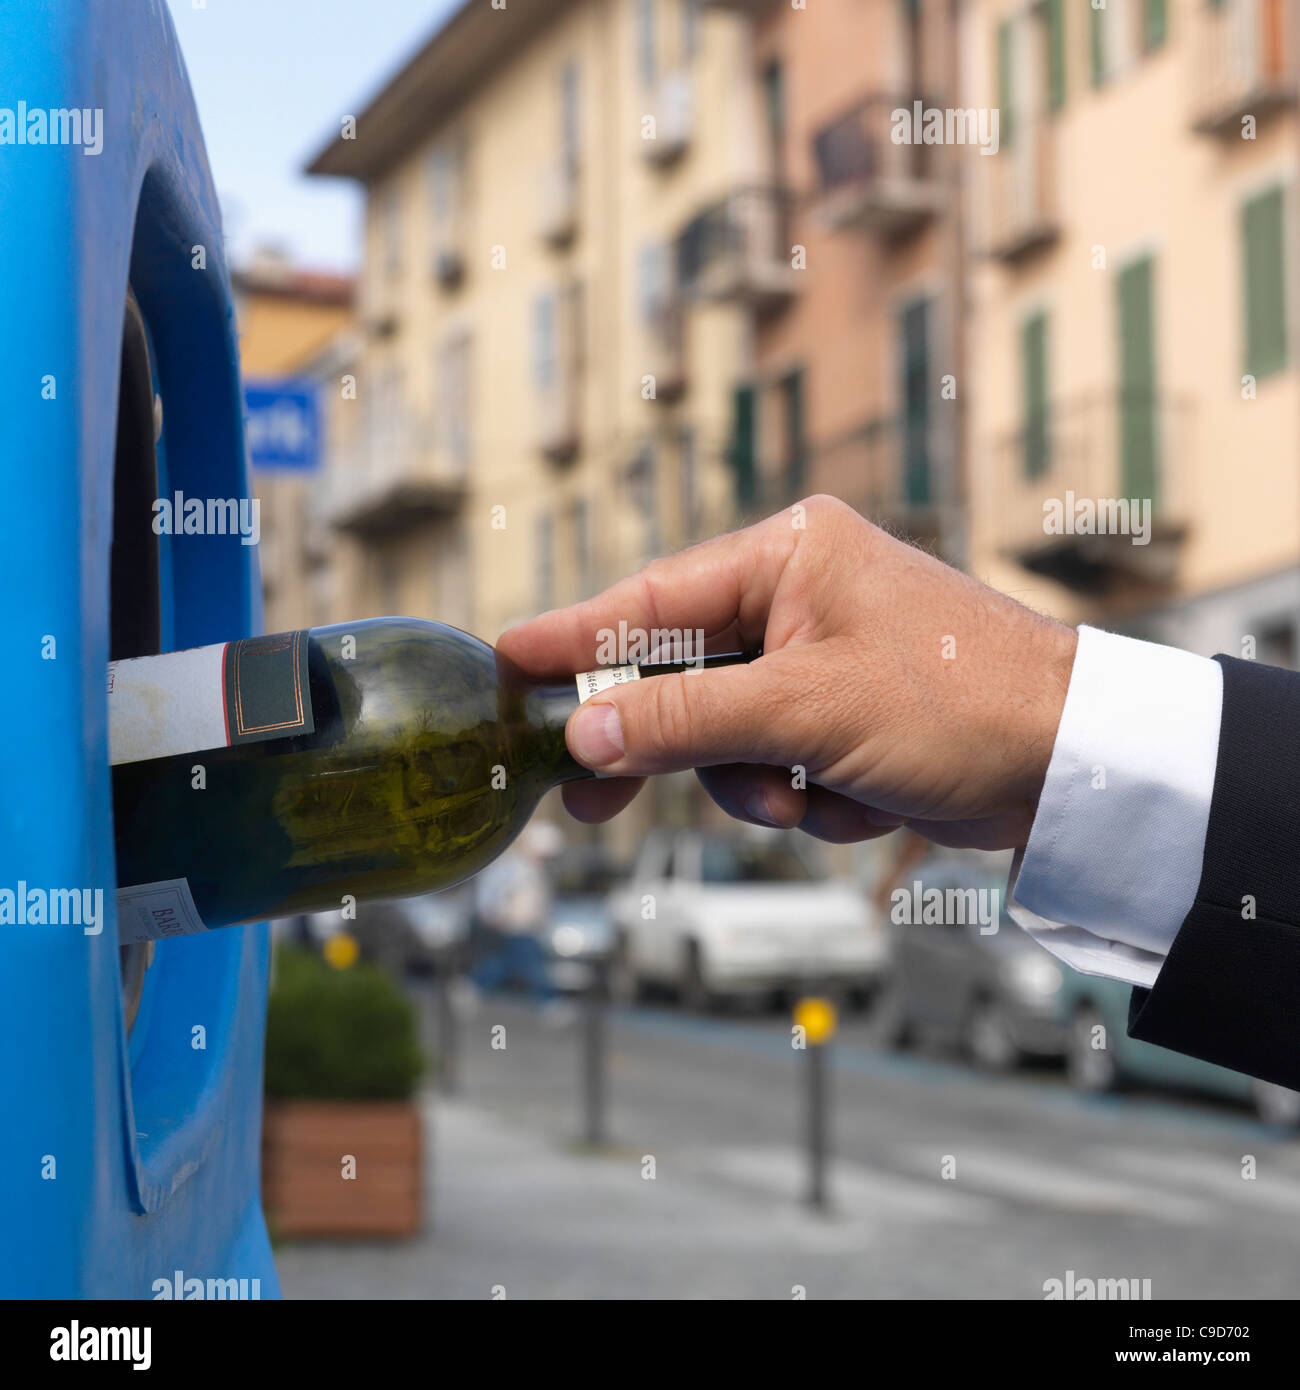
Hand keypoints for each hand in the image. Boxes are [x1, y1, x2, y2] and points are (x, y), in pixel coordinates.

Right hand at [497, 496, 1077, 850]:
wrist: (1073, 764)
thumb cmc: (956, 702)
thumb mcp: (802, 709)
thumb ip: (682, 719)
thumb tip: (584, 733)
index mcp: (786, 556)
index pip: (648, 599)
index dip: (572, 639)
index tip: (506, 663)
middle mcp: (797, 596)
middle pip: (678, 675)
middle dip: (661, 746)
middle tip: (583, 803)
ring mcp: (819, 660)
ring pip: (724, 735)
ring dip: (755, 785)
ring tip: (808, 795)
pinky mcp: (842, 718)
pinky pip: (776, 765)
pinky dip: (806, 797)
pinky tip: (860, 800)